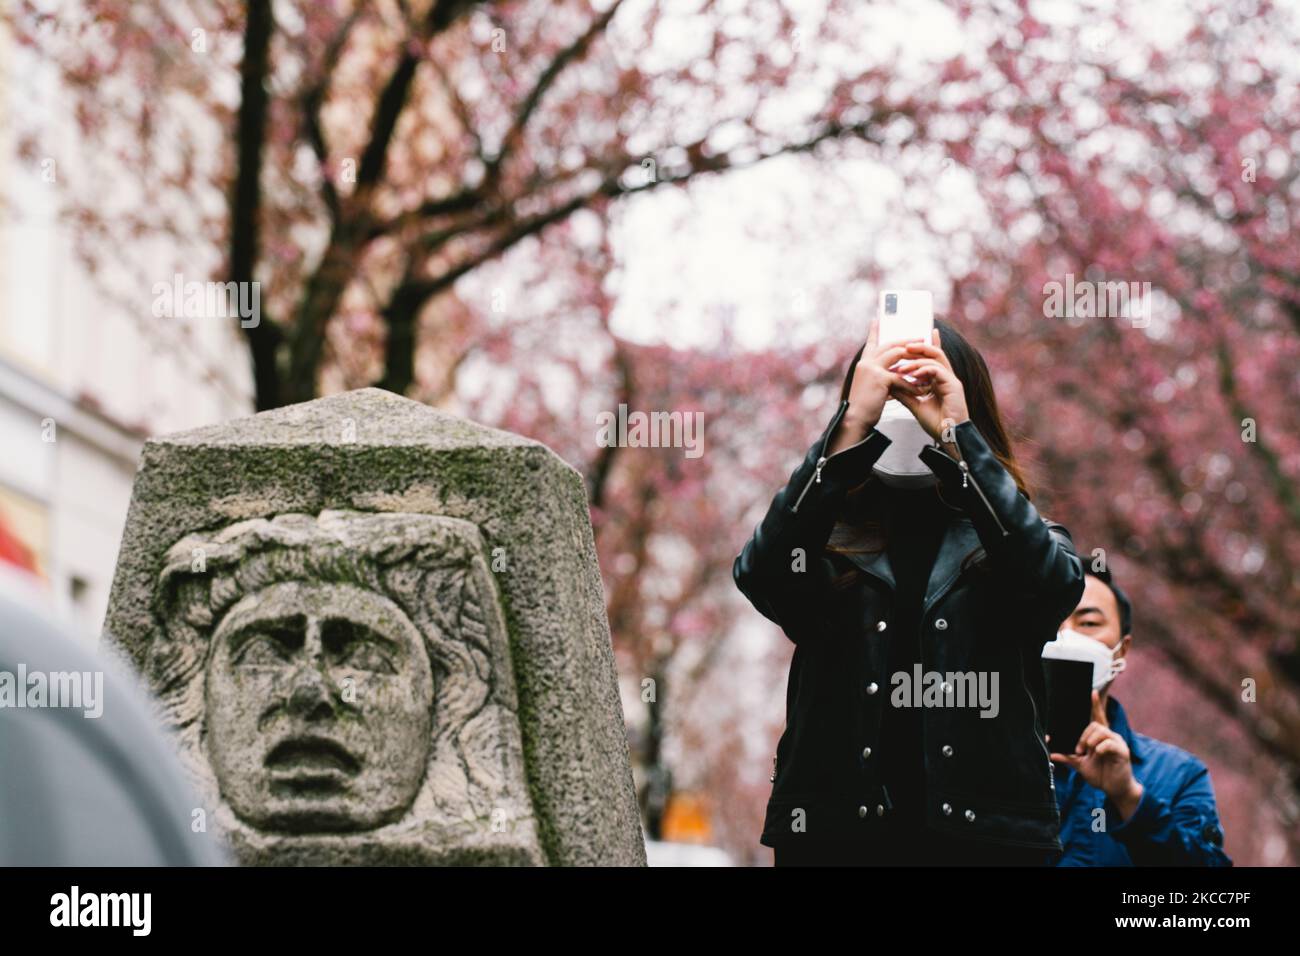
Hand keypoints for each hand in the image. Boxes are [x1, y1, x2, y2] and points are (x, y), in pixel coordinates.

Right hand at [828, 316, 921, 453]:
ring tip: (927, 355)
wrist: (854, 419)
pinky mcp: (880, 378)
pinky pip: (901, 375)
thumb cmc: (863, 407)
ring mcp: (872, 368)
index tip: (877, 319)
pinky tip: (922, 389)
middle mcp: (866, 362)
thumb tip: (892, 374)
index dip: (874, 331)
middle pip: (889, 345)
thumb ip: (880, 377)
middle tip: (920, 337)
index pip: (870, 343)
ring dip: (914, 355)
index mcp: (863, 364)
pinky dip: (913, 382)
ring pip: (897, 354)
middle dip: (906, 340)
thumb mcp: (870, 387)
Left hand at [888, 330, 969, 449]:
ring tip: (901, 365)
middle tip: (903, 346)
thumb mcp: (915, 405)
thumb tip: (889, 384)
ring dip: (917, 360)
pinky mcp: (954, 385)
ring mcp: (952, 380)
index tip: (909, 339)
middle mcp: (947, 377)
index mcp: (939, 380)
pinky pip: (938, 371)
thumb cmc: (937, 424)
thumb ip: (905, 393)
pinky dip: (924, 370)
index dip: (924, 346)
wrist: (949, 437)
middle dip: (919, 347)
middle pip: (934, 353)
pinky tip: (912, 375)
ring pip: (935, 359)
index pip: (931, 359)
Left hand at [1049, 690, 1143, 820]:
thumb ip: (1068, 758)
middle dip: (1083, 736)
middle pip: (1094, 724)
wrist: (1114, 789)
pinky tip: (1098, 754)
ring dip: (1089, 741)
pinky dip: (1100, 748)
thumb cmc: (1101, 775)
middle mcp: (1110, 737)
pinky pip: (1109, 743)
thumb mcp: (1081, 766)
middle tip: (1079, 750)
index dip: (1095, 705)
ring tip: (1087, 753)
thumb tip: (1052, 754)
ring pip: (1101, 731)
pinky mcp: (1123, 751)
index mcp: (1101, 738)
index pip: (1098, 717)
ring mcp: (1118, 743)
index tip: (1092, 692)